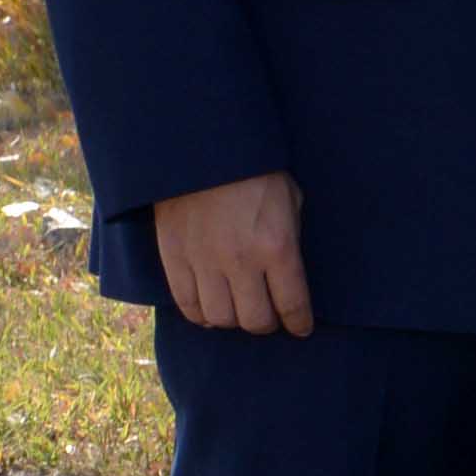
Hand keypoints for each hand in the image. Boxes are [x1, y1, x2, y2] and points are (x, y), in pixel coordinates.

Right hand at [153, 172, 311, 336]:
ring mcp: (205, 263)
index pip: (292, 305)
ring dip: (233, 319)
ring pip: (221, 318)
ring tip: (238, 309)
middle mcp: (241, 262)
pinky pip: (188, 305)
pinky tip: (210, 310)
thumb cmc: (254, 169)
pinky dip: (201, 315)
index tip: (300, 327)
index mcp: (277, 247)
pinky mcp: (175, 259)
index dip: (299, 323)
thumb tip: (290, 270)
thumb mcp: (290, 198)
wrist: (200, 148)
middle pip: (255, 320)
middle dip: (267, 323)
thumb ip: (291, 237)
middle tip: (268, 316)